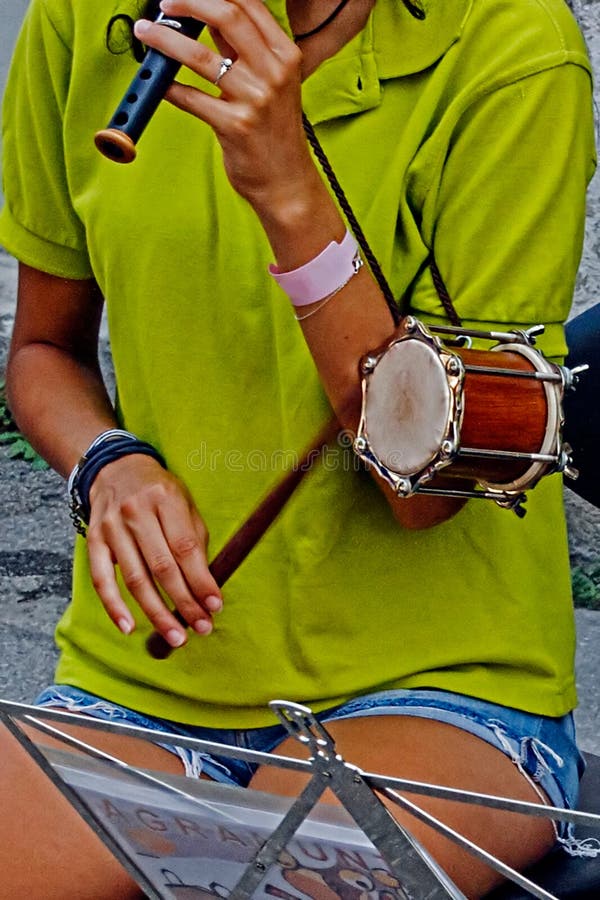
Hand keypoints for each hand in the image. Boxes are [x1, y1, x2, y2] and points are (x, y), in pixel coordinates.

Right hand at [86, 454, 221, 646]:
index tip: (215, 605)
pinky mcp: (94, 540)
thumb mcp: (184, 503)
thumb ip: (195, 540)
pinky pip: (102, 579)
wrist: (115, 469)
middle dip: (184, 602)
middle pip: (162, 567)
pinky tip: (129, 627)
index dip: (201, 580)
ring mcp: (112, 527)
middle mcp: (137, 512)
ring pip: (135, 579)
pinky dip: (114, 606)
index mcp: (166, 499)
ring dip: (157, 613)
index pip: (186, 547)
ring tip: (175, 636)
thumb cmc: (159, 492)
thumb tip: (206, 585)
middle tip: (202, 628)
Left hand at [133, 0, 321, 216]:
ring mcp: (255, 99)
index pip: (249, 4)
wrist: (286, 181)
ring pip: (200, 55)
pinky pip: (191, 98)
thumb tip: (206, 16)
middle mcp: (274, 73)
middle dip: (188, 2)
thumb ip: (242, 50)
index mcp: (285, 55)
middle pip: (227, 15)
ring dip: (165, 40)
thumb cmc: (274, 133)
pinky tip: (157, 82)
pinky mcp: (235, 126)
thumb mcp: (269, 84)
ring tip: (146, 34)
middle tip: (165, 4)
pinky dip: (168, 87)